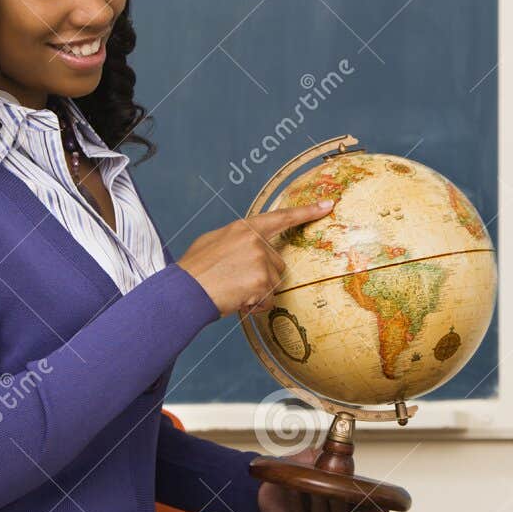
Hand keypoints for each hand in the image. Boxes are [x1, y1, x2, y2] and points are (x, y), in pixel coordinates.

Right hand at [177, 201, 333, 316]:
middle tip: (235, 281)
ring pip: (273, 282)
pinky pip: (269, 299)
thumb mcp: (213, 242)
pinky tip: (238, 301)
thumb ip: (237, 240)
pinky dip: (256, 305)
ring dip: (258, 292)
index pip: (281, 217)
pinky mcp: (263, 280)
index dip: (306, 212)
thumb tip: (249, 246)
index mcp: (244, 228)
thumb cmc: (194, 270)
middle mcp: (256, 241)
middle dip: (262, 276)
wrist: (184, 290)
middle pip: (277, 262)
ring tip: (233, 291)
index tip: (328, 205)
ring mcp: (261, 260)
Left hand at [256, 446, 383, 511]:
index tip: (385, 508)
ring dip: (318, 499)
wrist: (268, 489)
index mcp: (346, 506)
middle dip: (340, 496)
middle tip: (337, 479)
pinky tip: (293, 488)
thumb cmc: (298, 473)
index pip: (367, 510)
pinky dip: (297, 504)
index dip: (376, 509)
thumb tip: (341, 447)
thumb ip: (331, 456)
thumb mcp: (317, 459)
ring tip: (312, 483)